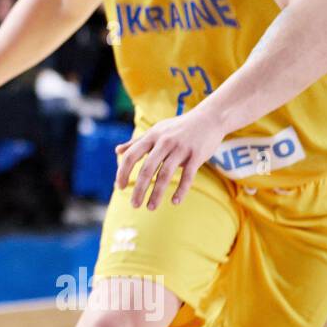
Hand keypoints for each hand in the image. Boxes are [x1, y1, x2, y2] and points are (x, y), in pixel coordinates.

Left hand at [113, 106, 229, 209]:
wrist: (209, 118)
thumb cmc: (178, 127)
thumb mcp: (156, 131)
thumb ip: (137, 142)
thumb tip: (117, 151)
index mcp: (152, 136)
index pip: (131, 155)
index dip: (123, 172)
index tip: (119, 186)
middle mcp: (164, 142)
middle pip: (147, 169)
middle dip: (139, 189)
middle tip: (134, 205)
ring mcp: (181, 149)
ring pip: (165, 175)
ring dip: (156, 194)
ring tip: (150, 208)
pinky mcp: (196, 155)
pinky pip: (187, 176)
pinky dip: (181, 190)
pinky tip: (174, 202)